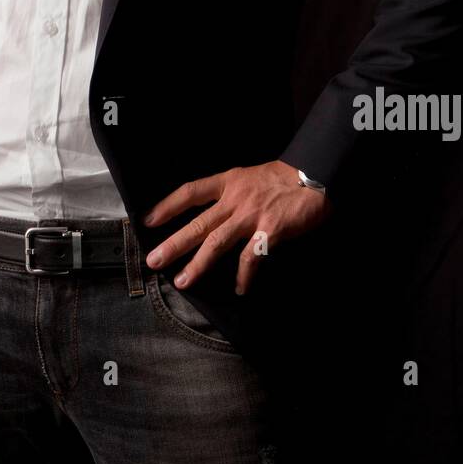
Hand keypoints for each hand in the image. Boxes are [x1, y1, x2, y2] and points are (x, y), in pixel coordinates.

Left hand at [141, 160, 331, 295]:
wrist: (314, 175)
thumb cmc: (282, 178)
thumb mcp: (249, 177)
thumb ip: (231, 194)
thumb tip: (212, 216)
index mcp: (229, 182)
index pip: (191, 192)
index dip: (168, 205)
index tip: (148, 220)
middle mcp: (236, 198)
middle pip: (198, 222)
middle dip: (174, 243)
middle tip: (154, 260)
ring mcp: (252, 215)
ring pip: (217, 242)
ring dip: (199, 264)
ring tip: (183, 281)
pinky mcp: (270, 230)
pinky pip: (251, 257)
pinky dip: (244, 275)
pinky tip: (240, 288)